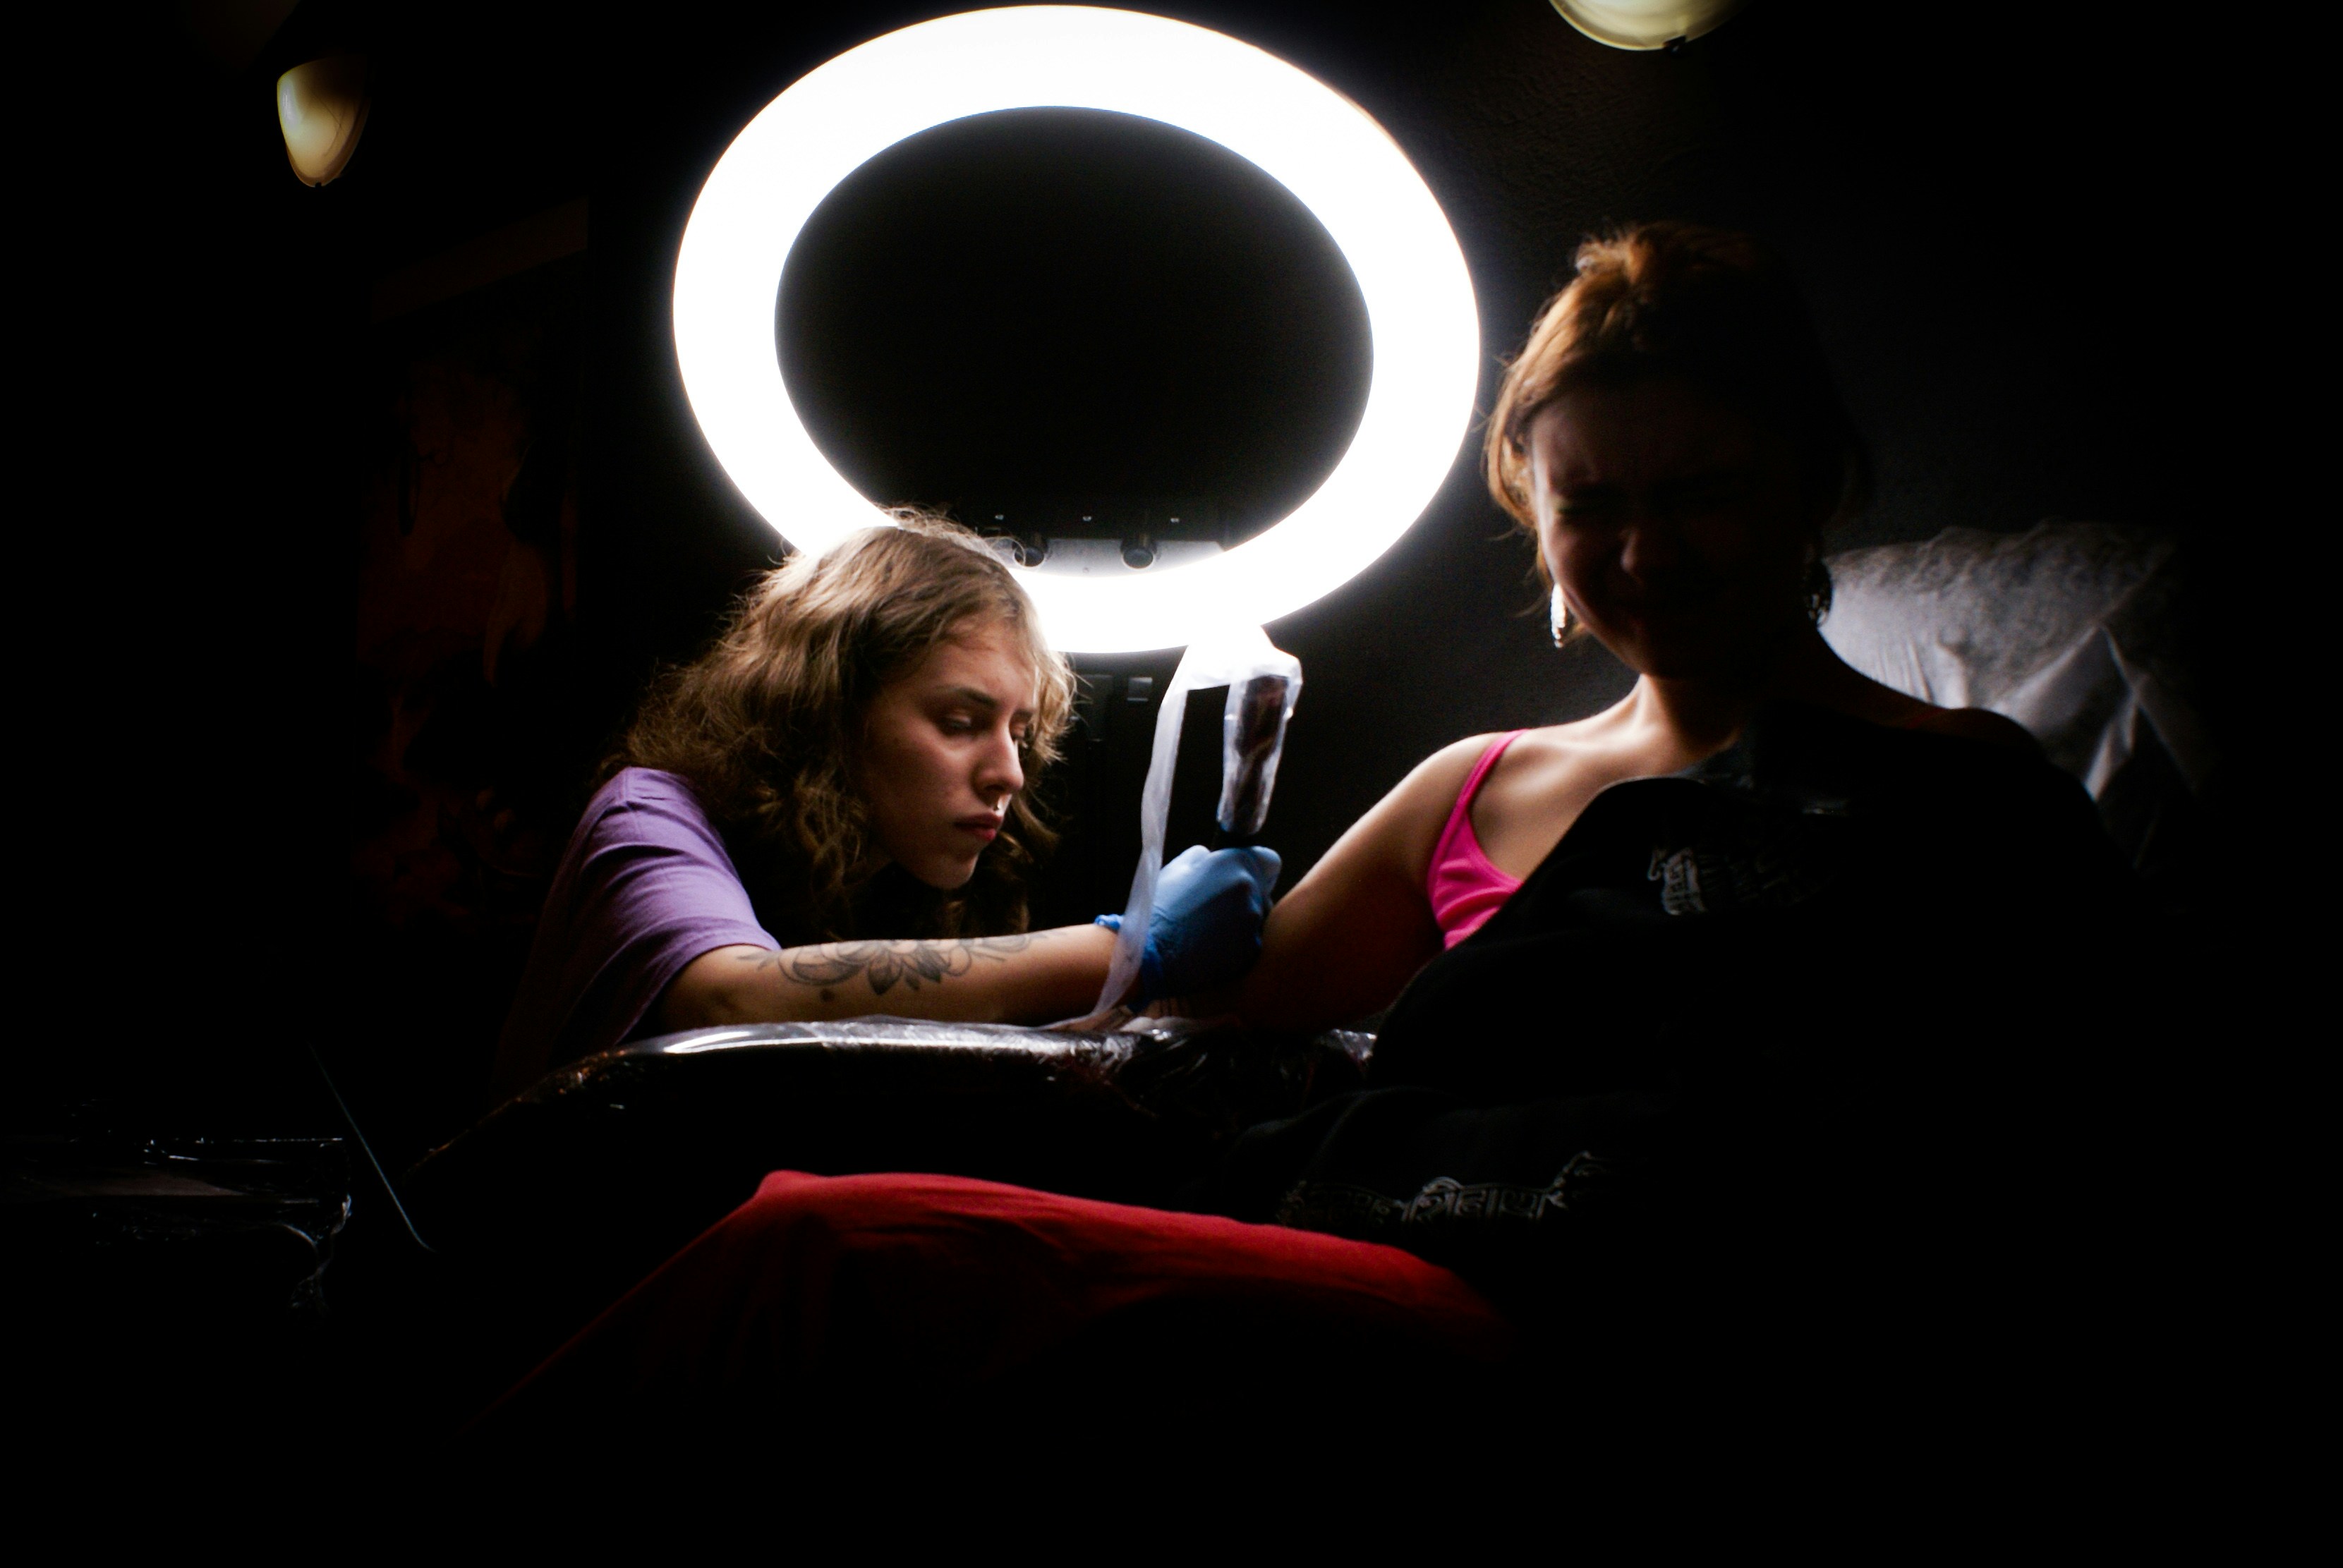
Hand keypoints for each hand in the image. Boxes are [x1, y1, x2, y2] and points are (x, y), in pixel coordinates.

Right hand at [1137, 844, 1282, 1002]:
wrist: (1151, 953)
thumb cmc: (1160, 908)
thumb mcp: (1177, 870)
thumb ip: (1203, 858)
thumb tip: (1211, 857)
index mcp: (1235, 863)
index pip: (1271, 861)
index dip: (1259, 869)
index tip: (1245, 879)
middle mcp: (1251, 889)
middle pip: (1263, 892)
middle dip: (1247, 898)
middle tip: (1216, 910)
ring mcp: (1253, 921)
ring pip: (1257, 919)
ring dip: (1242, 923)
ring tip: (1210, 931)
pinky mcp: (1252, 949)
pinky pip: (1252, 943)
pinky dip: (1238, 946)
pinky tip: (1212, 948)